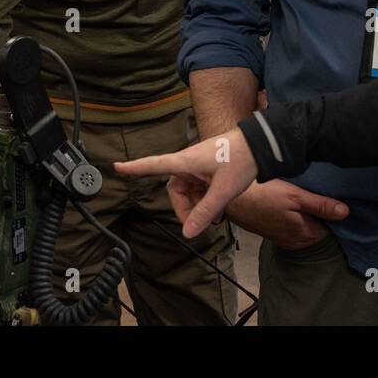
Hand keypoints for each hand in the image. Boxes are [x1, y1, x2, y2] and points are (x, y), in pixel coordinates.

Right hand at [116, 127, 259, 236]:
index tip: (117, 167)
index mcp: (186, 162)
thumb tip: (189, 232)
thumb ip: (205, 212)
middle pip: (176, 190)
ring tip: (215, 215)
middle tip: (201, 224)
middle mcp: (188, 162)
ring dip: (197, 205)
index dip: (135, 168)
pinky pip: (198, 187)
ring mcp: (198, 165)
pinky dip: (204, 199)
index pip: (154, 165)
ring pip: (188, 191)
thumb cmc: (240, 160)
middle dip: (186, 208)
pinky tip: (217, 208)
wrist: (260, 145)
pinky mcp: (207, 168)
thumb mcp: (223, 191)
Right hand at [226, 179, 348, 249]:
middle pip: (318, 229)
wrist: (231, 199)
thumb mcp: (295, 196)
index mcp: (304, 233)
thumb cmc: (263, 195)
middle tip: (328, 194)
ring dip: (310, 215)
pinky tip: (294, 202)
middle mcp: (295, 240)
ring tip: (311, 196)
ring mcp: (283, 236)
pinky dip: (297, 216)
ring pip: (305, 227)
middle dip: (324, 216)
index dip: (336, 216)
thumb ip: (321, 206)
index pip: (331, 230)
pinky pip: (293, 225)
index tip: (342, 199)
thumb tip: (346, 213)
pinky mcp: (274, 231)